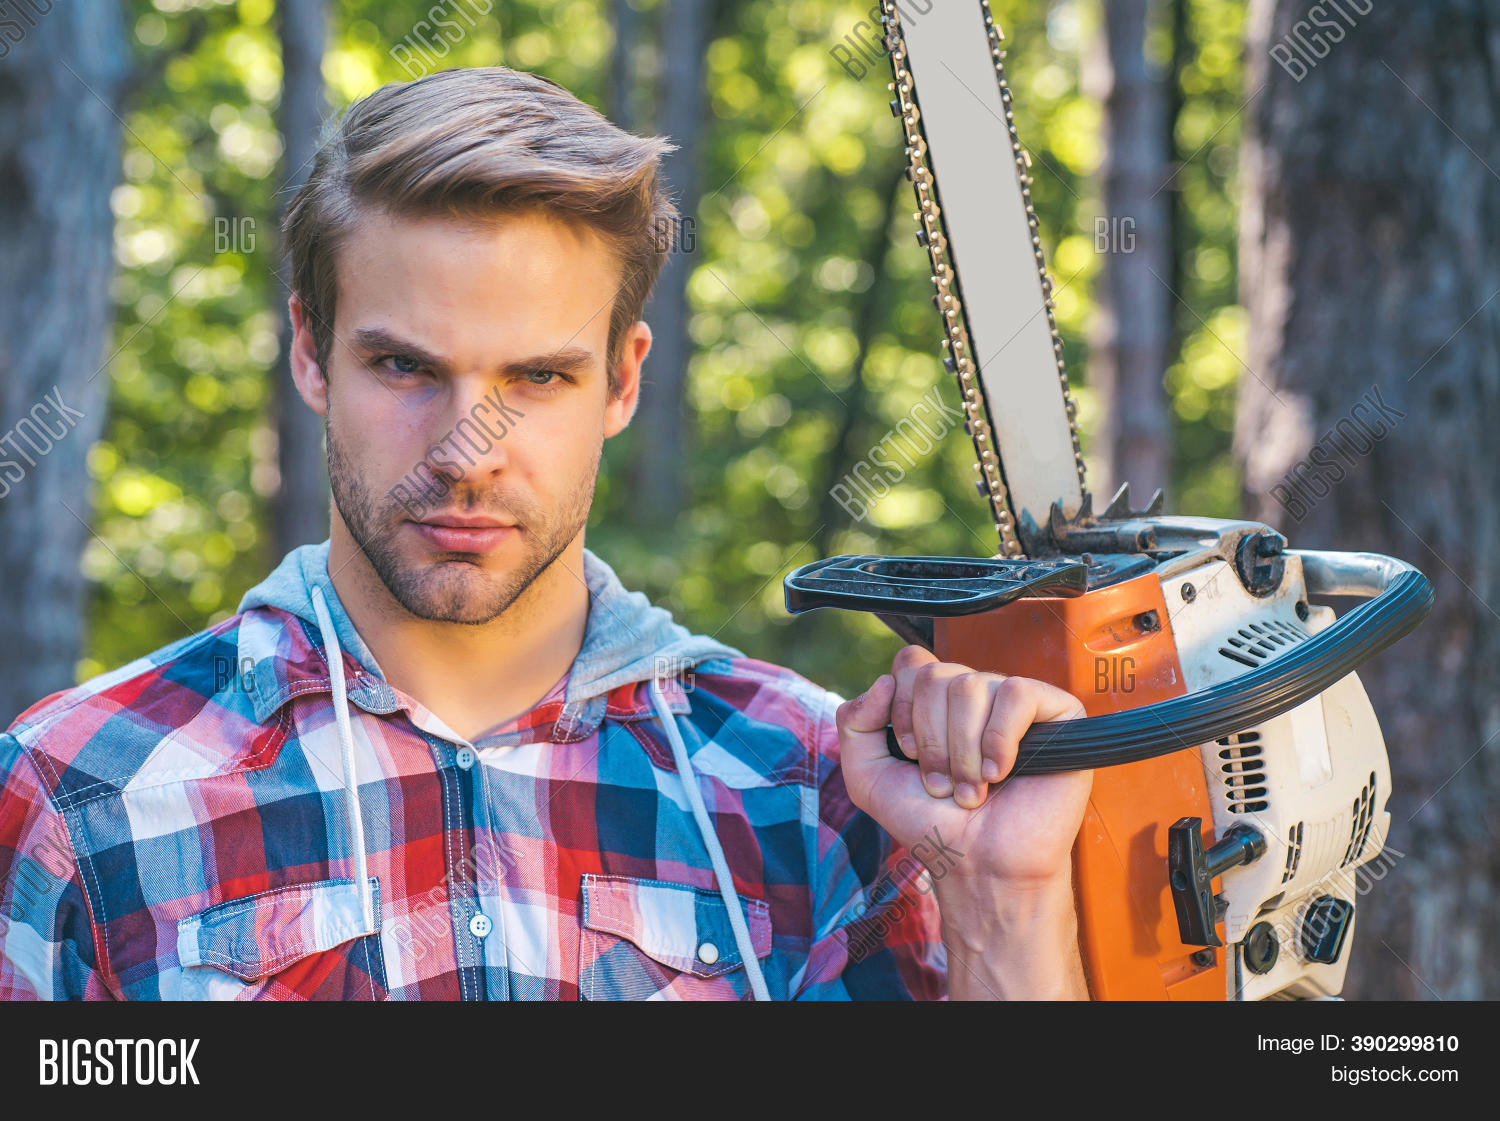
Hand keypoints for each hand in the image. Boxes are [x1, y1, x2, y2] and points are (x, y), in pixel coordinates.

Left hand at [835, 645, 1092, 889]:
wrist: (978, 865)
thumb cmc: (931, 823)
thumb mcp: (868, 777)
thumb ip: (854, 724)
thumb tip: (884, 680)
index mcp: (937, 701)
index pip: (911, 663)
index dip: (903, 707)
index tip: (909, 754)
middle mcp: (975, 694)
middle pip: (936, 676)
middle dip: (931, 740)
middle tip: (943, 786)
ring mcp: (1015, 702)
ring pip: (972, 685)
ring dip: (961, 750)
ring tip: (971, 791)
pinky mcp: (1056, 713)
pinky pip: (1017, 693)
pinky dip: (999, 738)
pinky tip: (999, 773)